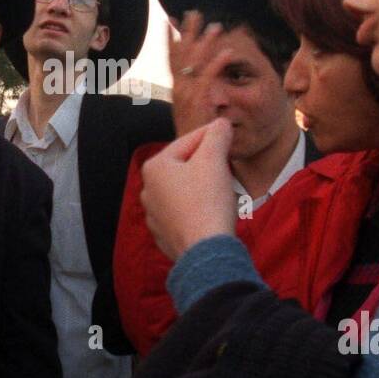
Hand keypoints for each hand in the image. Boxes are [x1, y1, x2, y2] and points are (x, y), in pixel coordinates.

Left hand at [141, 118, 236, 260]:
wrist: (206, 253)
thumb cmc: (207, 203)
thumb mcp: (214, 160)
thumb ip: (216, 135)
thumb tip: (220, 125)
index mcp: (155, 167)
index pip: (189, 141)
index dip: (213, 137)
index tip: (229, 137)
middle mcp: (149, 190)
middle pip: (185, 166)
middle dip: (208, 163)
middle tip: (228, 166)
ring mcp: (155, 215)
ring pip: (185, 190)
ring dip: (204, 186)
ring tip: (223, 190)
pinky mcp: (166, 235)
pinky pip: (185, 213)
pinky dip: (199, 209)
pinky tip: (213, 212)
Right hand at [168, 11, 235, 135]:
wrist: (192, 157)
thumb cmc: (195, 136)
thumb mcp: (190, 112)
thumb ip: (194, 95)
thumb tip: (201, 84)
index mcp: (175, 90)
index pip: (170, 60)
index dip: (170, 40)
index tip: (169, 21)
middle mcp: (178, 90)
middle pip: (180, 55)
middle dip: (187, 33)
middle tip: (194, 13)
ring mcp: (187, 95)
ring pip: (195, 62)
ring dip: (205, 42)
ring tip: (216, 26)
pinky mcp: (200, 102)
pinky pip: (209, 77)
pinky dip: (218, 63)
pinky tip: (229, 52)